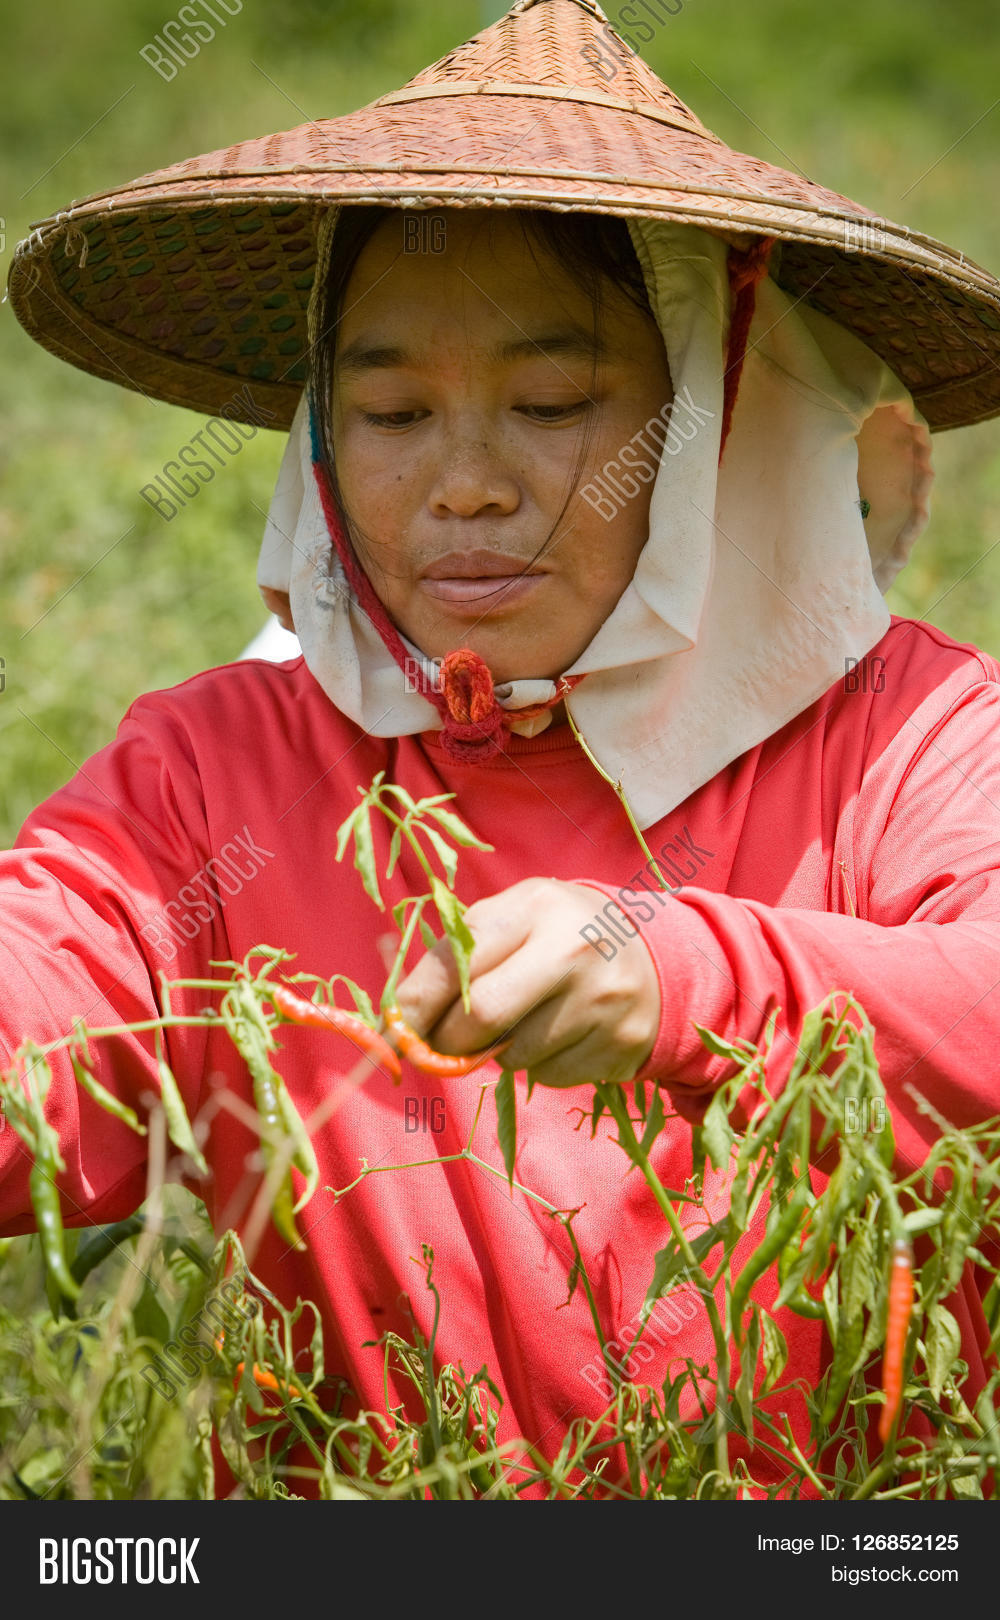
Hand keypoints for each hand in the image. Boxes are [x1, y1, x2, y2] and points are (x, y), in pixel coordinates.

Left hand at [394, 878, 661, 1088]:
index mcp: (534, 906)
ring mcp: (603, 999)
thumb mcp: (513, 918)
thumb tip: (397, 1018)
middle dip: (450, 1040)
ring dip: (500, 1052)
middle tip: (444, 1042)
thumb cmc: (558, 935)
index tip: (398, 1029)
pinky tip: (562, 1033)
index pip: (458, 963)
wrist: (655, 956)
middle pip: (482, 1017)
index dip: (417, 1004)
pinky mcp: (621, 1043)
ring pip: (515, 1055)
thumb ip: (456, 955)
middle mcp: (573, 949)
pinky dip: (539, 1065)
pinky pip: (549, 1076)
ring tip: (526, 1019)